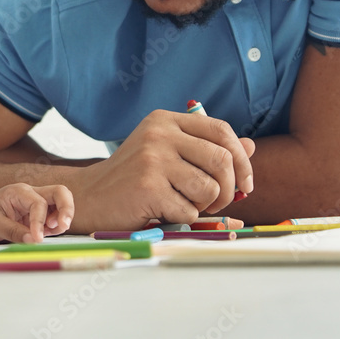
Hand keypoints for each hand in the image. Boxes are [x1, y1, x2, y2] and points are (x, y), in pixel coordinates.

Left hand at [0, 183, 73, 243]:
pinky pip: (54, 220)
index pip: (39, 203)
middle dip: (67, 208)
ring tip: (52, 232)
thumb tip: (33, 240)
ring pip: (61, 205)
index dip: (40, 222)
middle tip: (64, 225)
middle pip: (60, 192)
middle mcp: (31, 195)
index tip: (37, 239)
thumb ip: (13, 231)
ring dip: (62, 220)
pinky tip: (45, 235)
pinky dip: (56, 228)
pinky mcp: (38, 217)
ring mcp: (36, 205)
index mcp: (18, 192)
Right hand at [65, 110, 254, 231]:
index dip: (241, 158)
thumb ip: (206, 149)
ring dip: (205, 206)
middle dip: (229, 188)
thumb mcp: (167, 154)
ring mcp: (152, 159)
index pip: (220, 130)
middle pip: (221, 159)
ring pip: (210, 188)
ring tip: (184, 204)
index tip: (245, 182)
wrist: (89, 197)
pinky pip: (190, 209)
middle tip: (218, 202)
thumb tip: (250, 146)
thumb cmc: (133, 178)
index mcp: (164, 121)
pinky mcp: (148, 187)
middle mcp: (158, 134)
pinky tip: (162, 210)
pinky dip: (183, 217)